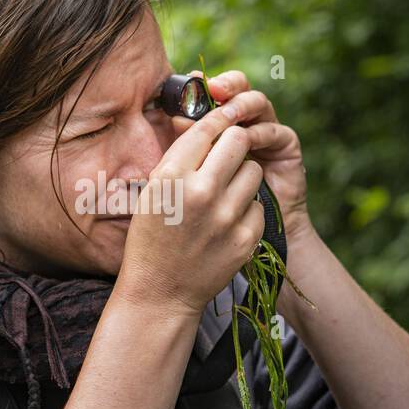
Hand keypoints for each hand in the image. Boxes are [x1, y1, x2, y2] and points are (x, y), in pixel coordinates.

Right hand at [116, 100, 266, 316]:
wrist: (160, 292)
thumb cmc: (151, 236)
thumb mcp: (153, 191)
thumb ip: (180, 157)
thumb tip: (206, 122)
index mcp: (172, 177)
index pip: (207, 128)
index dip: (219, 118)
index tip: (225, 115)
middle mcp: (201, 193)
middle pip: (239, 141)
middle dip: (236, 143)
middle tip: (227, 155)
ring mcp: (227, 217)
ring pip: (254, 172)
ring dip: (243, 176)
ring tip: (225, 193)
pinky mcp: (246, 238)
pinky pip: (258, 205)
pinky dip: (246, 209)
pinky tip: (227, 223)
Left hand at [183, 67, 313, 247]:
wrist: (236, 241)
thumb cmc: (204, 212)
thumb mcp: (189, 176)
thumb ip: (185, 145)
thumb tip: (175, 117)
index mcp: (216, 124)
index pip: (212, 93)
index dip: (204, 84)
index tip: (193, 80)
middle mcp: (242, 123)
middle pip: (239, 89)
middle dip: (228, 85)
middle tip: (214, 89)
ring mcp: (265, 134)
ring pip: (259, 104)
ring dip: (243, 105)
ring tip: (228, 112)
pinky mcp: (286, 149)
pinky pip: (277, 132)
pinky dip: (261, 132)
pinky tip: (248, 138)